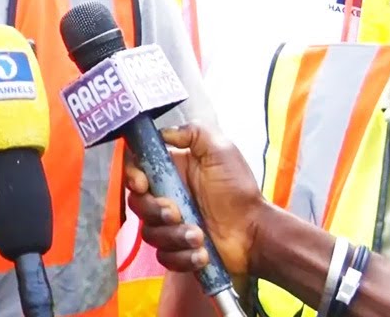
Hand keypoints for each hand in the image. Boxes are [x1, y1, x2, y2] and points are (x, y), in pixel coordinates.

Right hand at [122, 122, 262, 276]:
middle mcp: (165, 197)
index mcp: (170, 172)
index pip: (134, 169)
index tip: (143, 184)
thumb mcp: (221, 150)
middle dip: (154, 210)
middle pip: (137, 203)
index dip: (132, 176)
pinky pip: (164, 257)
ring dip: (173, 236)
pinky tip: (202, 254)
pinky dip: (182, 257)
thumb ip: (193, 133)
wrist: (257, 231)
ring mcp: (169, 226)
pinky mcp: (177, 250)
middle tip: (177, 213)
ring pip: (149, 233)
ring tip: (199, 236)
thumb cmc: (239, 190)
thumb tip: (163, 132)